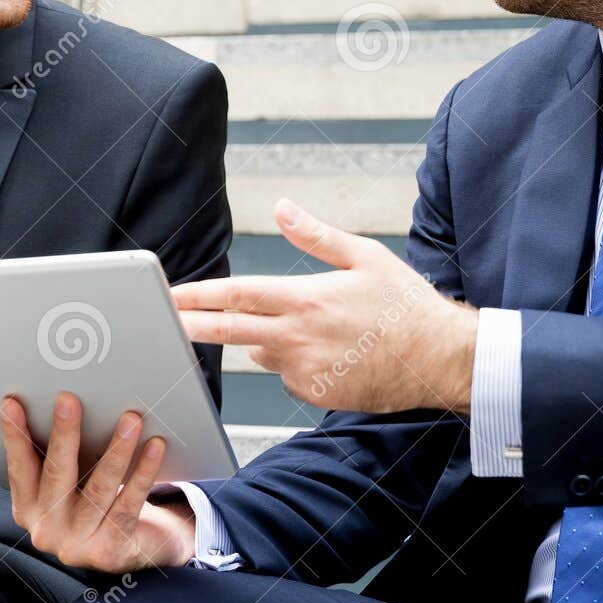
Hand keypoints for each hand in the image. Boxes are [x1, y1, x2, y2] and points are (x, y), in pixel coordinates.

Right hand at [2, 393, 195, 572]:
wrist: (133, 549)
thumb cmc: (97, 503)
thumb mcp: (70, 483)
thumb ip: (60, 456)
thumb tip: (65, 406)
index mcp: (28, 509)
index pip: (19, 468)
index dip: (15, 436)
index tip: (12, 403)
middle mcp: (46, 530)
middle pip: (56, 475)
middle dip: (63, 434)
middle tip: (68, 400)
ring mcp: (77, 545)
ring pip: (99, 488)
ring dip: (116, 449)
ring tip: (131, 419)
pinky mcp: (109, 551)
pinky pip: (129, 504)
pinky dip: (143, 472)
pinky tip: (154, 447)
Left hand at [175, 198, 478, 413]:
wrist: (440, 358)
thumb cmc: (406, 304)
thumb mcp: (365, 256)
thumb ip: (315, 234)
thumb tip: (281, 208)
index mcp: (307, 299)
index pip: (238, 295)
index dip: (198, 296)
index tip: (170, 295)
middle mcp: (299, 337)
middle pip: (230, 331)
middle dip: (192, 326)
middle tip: (162, 322)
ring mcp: (306, 371)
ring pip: (264, 353)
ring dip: (271, 340)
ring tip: (322, 330)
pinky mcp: (316, 394)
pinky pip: (290, 376)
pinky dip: (298, 364)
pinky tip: (334, 354)